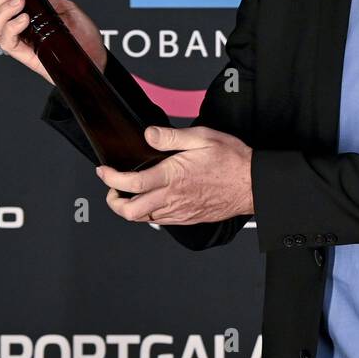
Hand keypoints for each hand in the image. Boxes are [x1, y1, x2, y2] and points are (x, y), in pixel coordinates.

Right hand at [0, 0, 105, 84]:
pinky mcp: (25, 55)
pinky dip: (12, 28)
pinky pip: (7, 43)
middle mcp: (16, 29)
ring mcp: (20, 42)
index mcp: (23, 15)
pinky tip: (24, 19)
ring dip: (1, 11)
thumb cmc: (82, 35)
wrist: (96, 57)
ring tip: (19, 1)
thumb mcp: (65, 8)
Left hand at [98, 125, 253, 225]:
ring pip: (144, 219)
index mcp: (172, 176)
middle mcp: (173, 198)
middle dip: (114, 202)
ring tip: (132, 195)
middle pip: (130, 212)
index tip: (104, 172)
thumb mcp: (203, 138)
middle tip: (113, 190)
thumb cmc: (233, 161)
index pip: (130, 184)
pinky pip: (161, 222)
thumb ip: (172, 137)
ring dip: (132, 209)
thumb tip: (149, 135)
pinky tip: (154, 202)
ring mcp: (180, 212)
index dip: (111, 179)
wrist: (254, 184)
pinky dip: (150, 214)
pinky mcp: (189, 219)